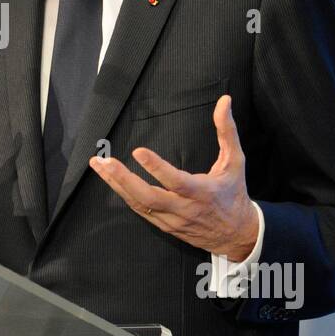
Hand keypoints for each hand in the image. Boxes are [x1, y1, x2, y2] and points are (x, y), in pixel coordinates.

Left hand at [88, 95, 258, 260]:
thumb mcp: (236, 162)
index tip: (138, 151)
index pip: (176, 181)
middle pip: (149, 197)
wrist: (236, 235)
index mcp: (202, 192)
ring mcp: (172, 220)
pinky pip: (139, 210)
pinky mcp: (164, 226)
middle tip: (104, 161)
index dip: (157, 168)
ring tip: (98, 165)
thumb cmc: (233, 193)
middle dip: (123, 179)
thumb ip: (227, 131)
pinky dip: (123, 194)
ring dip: (116, 185)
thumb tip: (225, 100)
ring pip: (139, 204)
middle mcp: (184, 209)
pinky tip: (110, 179)